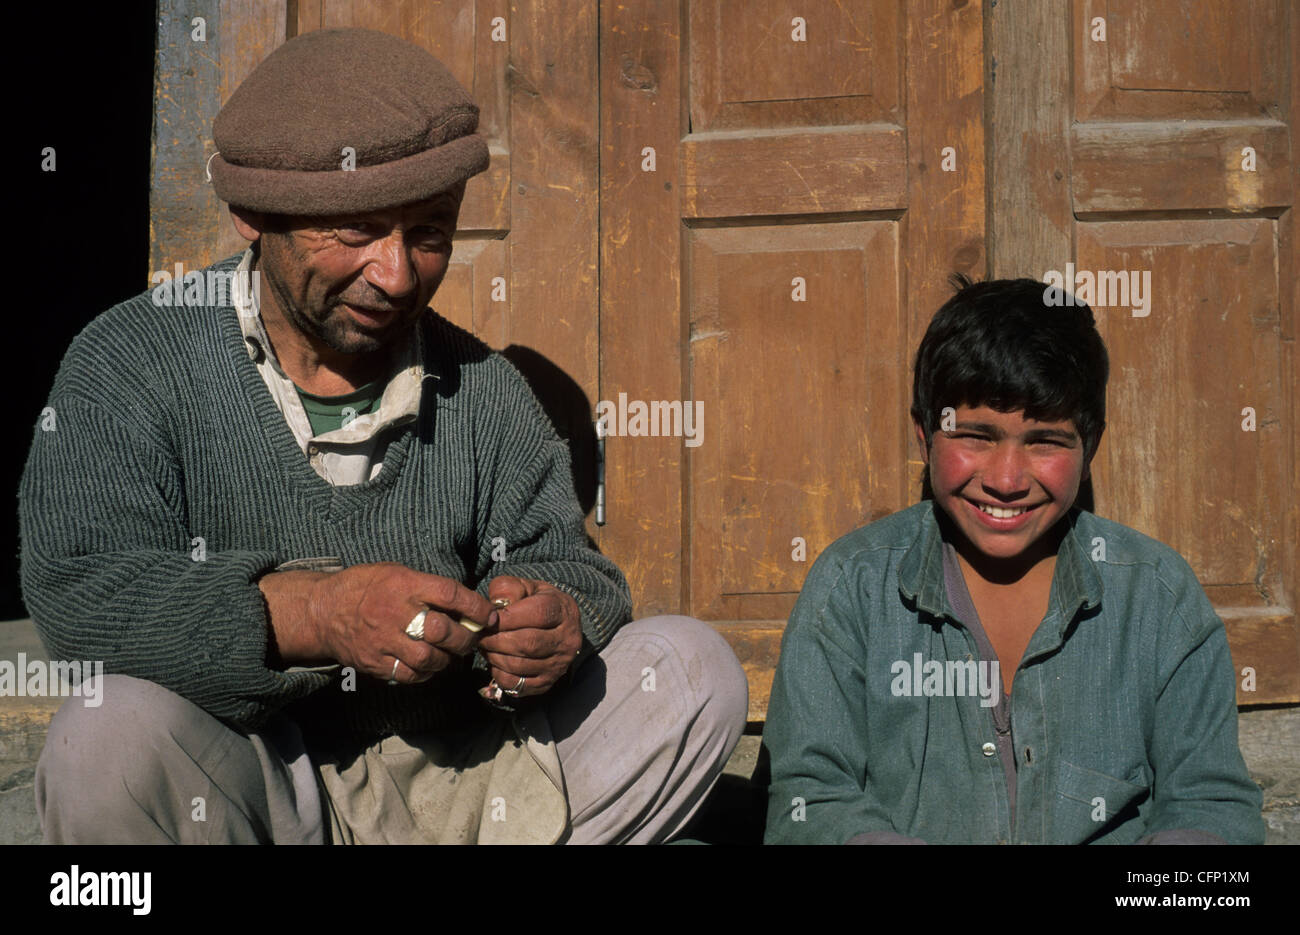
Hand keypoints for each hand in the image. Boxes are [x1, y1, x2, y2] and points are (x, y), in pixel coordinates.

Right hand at [290, 562, 494, 683]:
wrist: (322, 611)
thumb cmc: (365, 587)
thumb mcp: (396, 572)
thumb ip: (427, 586)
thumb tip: (466, 603)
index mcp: (404, 584)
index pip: (450, 595)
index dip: (476, 607)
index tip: (489, 615)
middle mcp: (395, 612)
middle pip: (443, 631)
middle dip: (466, 638)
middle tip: (473, 638)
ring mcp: (383, 640)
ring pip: (429, 658)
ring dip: (447, 658)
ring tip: (451, 653)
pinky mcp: (375, 662)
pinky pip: (410, 674)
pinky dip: (425, 672)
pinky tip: (429, 664)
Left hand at [476, 577, 581, 697]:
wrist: (557, 625)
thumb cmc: (536, 602)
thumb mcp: (526, 587)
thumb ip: (508, 588)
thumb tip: (493, 606)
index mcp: (563, 611)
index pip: (538, 614)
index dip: (508, 617)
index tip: (488, 619)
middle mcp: (567, 640)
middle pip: (529, 643)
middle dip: (497, 640)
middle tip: (480, 635)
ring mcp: (559, 664)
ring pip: (520, 665)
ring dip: (495, 657)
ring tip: (485, 646)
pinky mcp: (547, 682)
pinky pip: (517, 684)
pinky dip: (499, 674)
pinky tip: (495, 662)